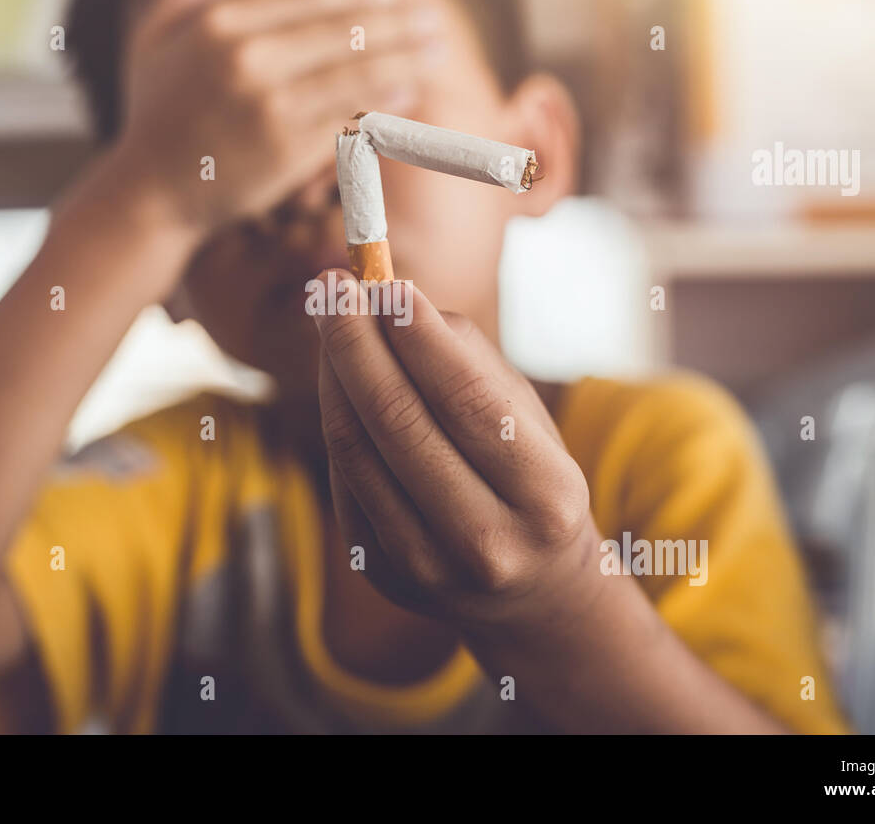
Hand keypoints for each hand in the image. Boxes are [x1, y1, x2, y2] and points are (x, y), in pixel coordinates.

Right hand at [112, 0, 443, 236]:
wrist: (149, 195)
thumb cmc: (152, 119)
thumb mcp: (151, 42)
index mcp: (220, 25)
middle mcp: (247, 58)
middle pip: (341, 31)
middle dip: (395, 22)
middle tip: (431, 18)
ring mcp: (270, 105)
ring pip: (354, 73)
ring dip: (404, 58)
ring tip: (436, 51)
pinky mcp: (287, 150)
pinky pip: (347, 118)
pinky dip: (382, 104)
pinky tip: (409, 94)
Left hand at [312, 271, 599, 637]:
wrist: (532, 592)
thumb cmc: (528, 477)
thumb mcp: (528, 419)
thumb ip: (469, 360)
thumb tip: (390, 301)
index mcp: (545, 497)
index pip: (468, 402)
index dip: (419, 337)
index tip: (385, 282)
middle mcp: (488, 542)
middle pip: (400, 424)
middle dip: (358, 344)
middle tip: (332, 288)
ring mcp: (429, 568)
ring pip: (358, 450)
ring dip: (335, 374)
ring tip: (329, 318)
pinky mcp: (384, 574)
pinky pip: (345, 478)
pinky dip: (337, 417)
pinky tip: (336, 376)